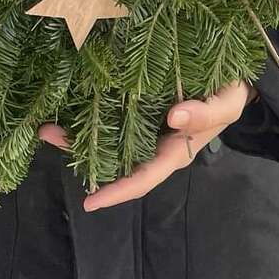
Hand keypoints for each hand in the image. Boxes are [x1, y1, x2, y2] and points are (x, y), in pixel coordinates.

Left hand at [39, 80, 254, 211]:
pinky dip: (90, 109)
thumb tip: (174, 115)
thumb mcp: (226, 104)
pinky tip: (68, 99)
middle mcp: (154, 144)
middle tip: (47, 133)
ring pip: (107, 137)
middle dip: (81, 152)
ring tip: (47, 120)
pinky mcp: (138, 105)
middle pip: (114, 159)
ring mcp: (144, 125)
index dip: (118, 192)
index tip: (89, 202)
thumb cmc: (229, 94)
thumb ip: (205, 112)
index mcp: (174, 152)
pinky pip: (111, 112)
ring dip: (77, 130)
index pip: (143, 178)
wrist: (231, 76)